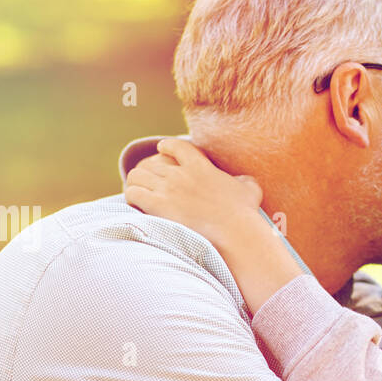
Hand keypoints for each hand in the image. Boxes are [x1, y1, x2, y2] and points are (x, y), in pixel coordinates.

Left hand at [124, 137, 261, 237]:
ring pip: (136, 176)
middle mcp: (180, 174)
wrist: (234, 233)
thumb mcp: (250, 190)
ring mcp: (168, 189)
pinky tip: (137, 206)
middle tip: (147, 183)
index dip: (165, 147)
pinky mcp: (159, 206)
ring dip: (136, 184)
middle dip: (147, 172)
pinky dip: (131, 198)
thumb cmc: (244, 215)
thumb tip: (243, 181)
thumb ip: (243, 181)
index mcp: (200, 166)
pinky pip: (132, 193)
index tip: (161, 151)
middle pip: (149, 163)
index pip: (174, 147)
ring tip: (138, 194)